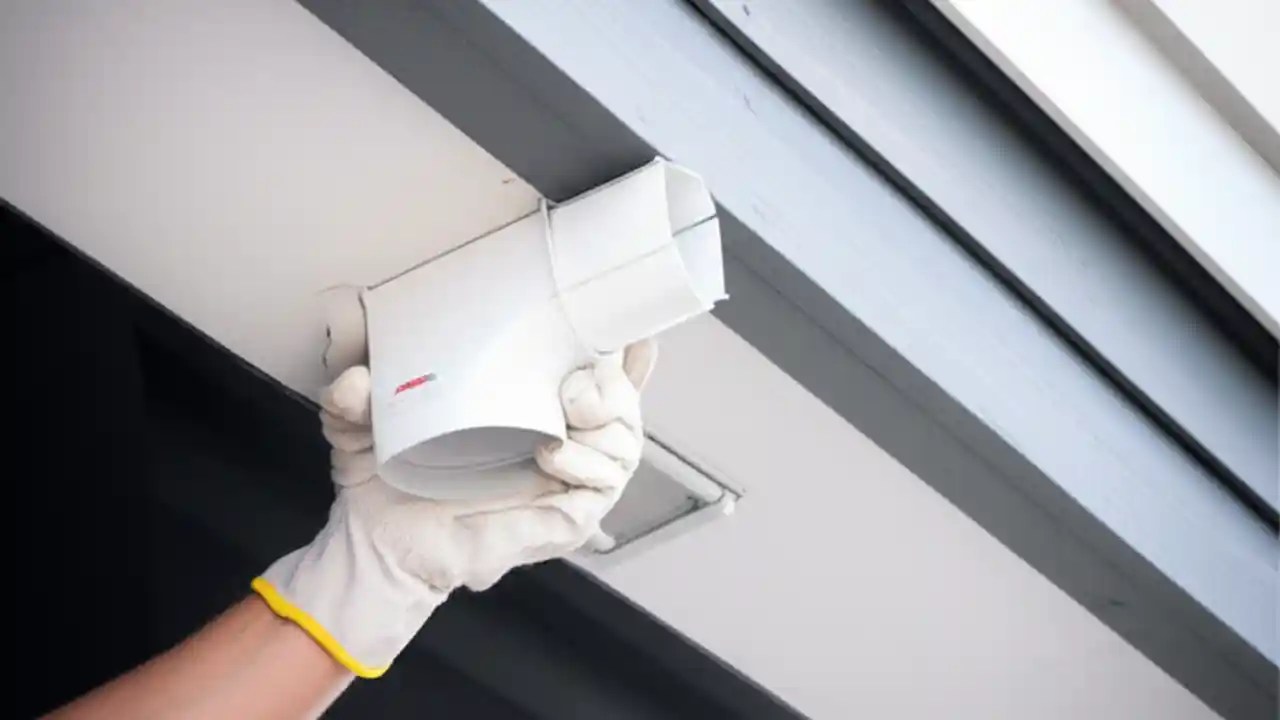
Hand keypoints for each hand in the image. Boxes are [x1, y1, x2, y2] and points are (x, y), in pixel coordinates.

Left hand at [252, 341, 656, 677]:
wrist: (379, 547)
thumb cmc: (385, 480)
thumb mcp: (361, 424)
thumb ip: (351, 395)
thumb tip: (356, 378)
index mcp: (526, 400)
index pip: (597, 367)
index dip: (622, 346)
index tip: (623, 324)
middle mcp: (560, 434)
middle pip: (625, 395)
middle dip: (618, 376)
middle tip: (578, 373)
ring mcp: (570, 477)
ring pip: (626, 436)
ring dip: (608, 414)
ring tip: (568, 409)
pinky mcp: (570, 515)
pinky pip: (606, 481)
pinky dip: (586, 461)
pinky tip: (553, 454)